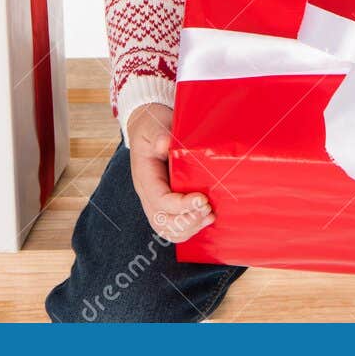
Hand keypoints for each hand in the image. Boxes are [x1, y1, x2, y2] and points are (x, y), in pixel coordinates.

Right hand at [126, 103, 213, 242]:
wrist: (149, 127)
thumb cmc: (153, 126)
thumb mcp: (153, 126)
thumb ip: (158, 135)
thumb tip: (164, 143)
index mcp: (145, 177)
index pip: (160, 200)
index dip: (181, 205)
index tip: (202, 199)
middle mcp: (148, 194)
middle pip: (162, 222)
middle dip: (188, 220)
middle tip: (209, 209)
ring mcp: (155, 201)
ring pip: (167, 229)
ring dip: (190, 227)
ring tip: (210, 216)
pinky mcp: (166, 204)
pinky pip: (174, 226)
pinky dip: (190, 228)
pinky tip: (206, 219)